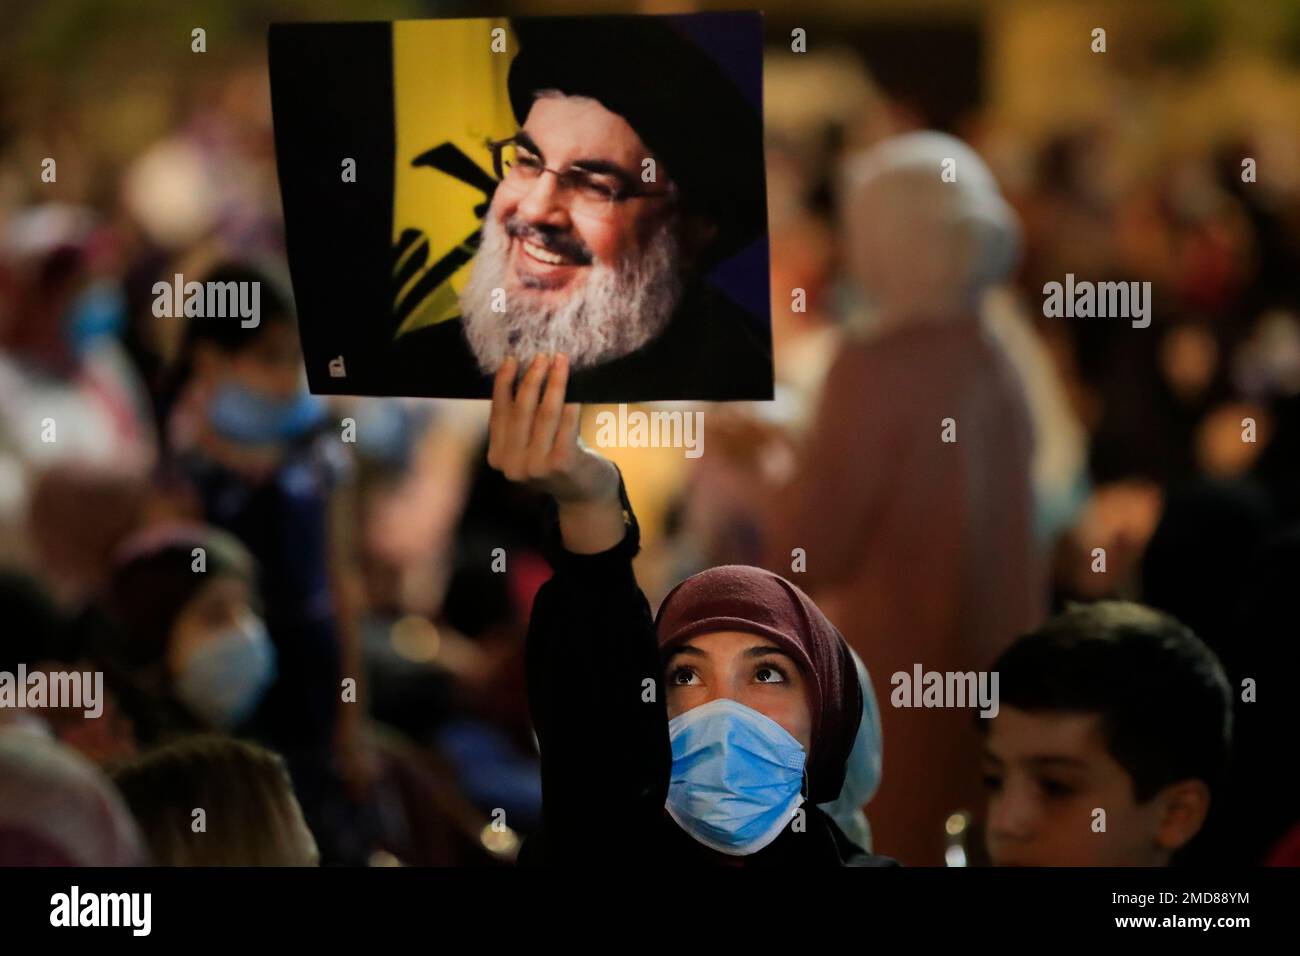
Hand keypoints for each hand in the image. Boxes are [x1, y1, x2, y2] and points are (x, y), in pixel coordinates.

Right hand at [486, 353, 624, 552]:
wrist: (584, 494)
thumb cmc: (557, 458)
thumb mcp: (531, 442)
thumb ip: (520, 419)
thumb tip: (523, 370)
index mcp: (498, 457)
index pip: (498, 413)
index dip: (503, 384)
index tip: (512, 360)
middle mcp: (512, 464)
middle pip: (521, 411)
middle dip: (531, 378)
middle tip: (542, 356)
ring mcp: (536, 466)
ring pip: (545, 413)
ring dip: (553, 383)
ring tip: (560, 361)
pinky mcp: (562, 464)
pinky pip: (566, 423)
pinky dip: (571, 402)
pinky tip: (575, 387)